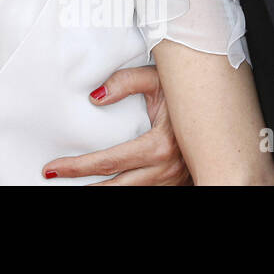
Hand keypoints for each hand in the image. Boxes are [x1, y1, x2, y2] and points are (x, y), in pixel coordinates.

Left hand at [41, 65, 190, 184]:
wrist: (220, 110)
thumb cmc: (187, 93)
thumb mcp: (158, 79)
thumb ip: (125, 82)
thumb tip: (94, 96)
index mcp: (160, 145)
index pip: (110, 161)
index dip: (79, 167)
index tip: (54, 168)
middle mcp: (166, 169)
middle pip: (117, 187)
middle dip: (84, 187)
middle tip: (56, 180)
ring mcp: (174, 180)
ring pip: (133, 194)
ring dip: (104, 192)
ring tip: (78, 188)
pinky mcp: (178, 184)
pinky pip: (148, 192)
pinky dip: (127, 191)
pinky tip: (110, 185)